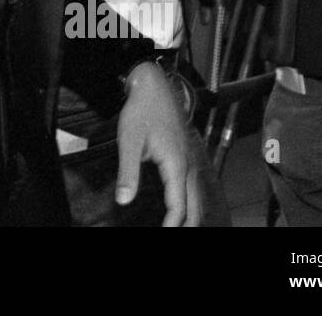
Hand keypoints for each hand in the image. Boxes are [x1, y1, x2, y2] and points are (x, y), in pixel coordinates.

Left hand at [115, 61, 201, 226]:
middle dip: (187, 226)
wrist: (155, 86)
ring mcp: (190, 160)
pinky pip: (194, 187)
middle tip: (170, 233)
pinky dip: (190, 203)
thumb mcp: (129, 141)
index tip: (162, 234)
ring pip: (197, 198)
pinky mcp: (187, 156)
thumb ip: (128, 172)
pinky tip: (179, 207)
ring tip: (176, 227)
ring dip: (190, 217)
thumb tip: (124, 200)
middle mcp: (188, 166)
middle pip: (195, 208)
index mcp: (176, 166)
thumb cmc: (141, 111)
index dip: (171, 226)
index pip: (179, 207)